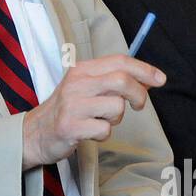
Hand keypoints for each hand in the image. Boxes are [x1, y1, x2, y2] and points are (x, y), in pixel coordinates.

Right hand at [22, 54, 165, 168]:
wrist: (35, 133)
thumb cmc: (68, 110)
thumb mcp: (87, 88)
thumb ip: (114, 81)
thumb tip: (148, 79)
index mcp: (82, 70)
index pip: (119, 61)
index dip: (144, 69)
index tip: (160, 79)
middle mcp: (76, 83)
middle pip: (121, 80)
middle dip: (139, 94)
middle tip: (139, 106)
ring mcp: (72, 105)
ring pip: (116, 107)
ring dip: (116, 118)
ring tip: (101, 120)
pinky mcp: (70, 126)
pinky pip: (105, 129)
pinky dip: (103, 134)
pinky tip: (90, 132)